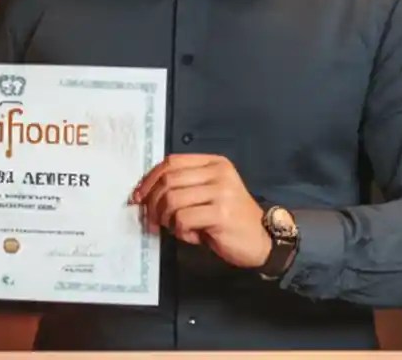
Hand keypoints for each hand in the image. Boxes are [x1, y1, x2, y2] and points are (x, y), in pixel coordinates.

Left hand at [132, 154, 270, 268]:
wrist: (262, 240)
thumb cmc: (231, 219)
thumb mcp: (209, 194)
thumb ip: (184, 187)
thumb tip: (145, 193)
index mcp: (214, 163)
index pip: (171, 162)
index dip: (149, 179)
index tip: (138, 196)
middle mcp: (218, 173)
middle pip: (168, 180)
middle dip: (152, 202)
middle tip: (151, 219)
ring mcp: (221, 192)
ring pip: (172, 199)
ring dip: (166, 219)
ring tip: (175, 228)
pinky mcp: (221, 213)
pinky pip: (183, 219)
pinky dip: (180, 231)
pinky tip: (192, 236)